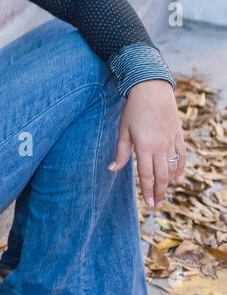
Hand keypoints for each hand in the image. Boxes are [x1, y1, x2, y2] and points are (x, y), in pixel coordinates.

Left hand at [110, 79, 184, 207]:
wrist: (153, 90)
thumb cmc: (134, 110)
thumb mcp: (123, 131)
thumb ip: (121, 152)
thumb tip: (112, 169)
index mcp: (145, 147)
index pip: (147, 174)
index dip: (147, 190)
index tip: (149, 203)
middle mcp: (161, 146)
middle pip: (162, 175)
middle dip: (159, 192)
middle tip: (157, 204)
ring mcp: (172, 141)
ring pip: (173, 168)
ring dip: (169, 182)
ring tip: (164, 193)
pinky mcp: (179, 135)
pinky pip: (182, 156)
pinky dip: (180, 168)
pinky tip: (177, 178)